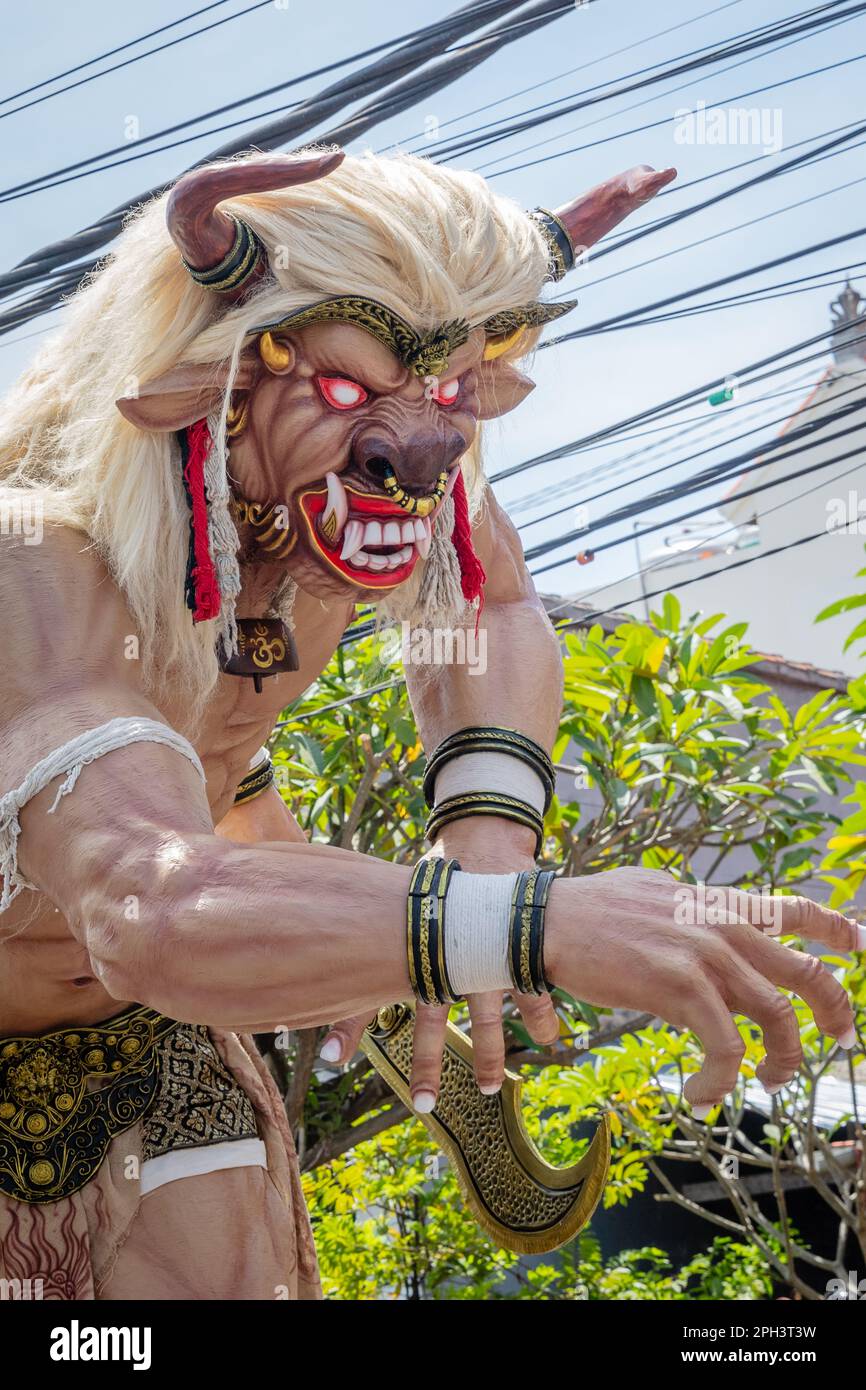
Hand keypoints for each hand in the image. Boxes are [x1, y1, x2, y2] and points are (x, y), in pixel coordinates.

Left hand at [320, 819, 558, 1107]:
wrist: (486, 832)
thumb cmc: (439, 874)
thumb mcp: (402, 896)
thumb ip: (369, 926)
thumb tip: (323, 946)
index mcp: (412, 942)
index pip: (374, 985)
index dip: (350, 1021)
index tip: (331, 1059)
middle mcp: (446, 954)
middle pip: (431, 1017)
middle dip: (424, 1062)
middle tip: (419, 1105)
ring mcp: (487, 954)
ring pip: (487, 1015)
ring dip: (484, 1054)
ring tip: (484, 1089)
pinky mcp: (523, 948)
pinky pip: (537, 991)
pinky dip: (544, 1017)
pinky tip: (548, 1041)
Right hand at [545, 867, 861, 1113]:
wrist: (548, 920)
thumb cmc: (590, 910)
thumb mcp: (655, 894)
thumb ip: (690, 908)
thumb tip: (701, 914)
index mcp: (719, 903)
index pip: (795, 908)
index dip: (836, 928)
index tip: (861, 945)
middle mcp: (724, 925)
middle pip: (807, 971)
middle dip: (835, 1011)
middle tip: (841, 1041)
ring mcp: (706, 955)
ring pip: (778, 1019)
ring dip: (782, 1061)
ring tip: (765, 1082)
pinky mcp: (681, 987)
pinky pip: (726, 1048)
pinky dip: (721, 1079)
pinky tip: (700, 1093)